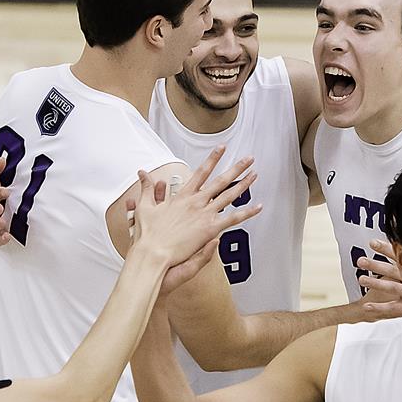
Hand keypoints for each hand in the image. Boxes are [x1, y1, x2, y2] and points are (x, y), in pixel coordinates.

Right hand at [130, 147, 261, 280]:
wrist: (151, 253)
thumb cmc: (147, 234)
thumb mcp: (143, 206)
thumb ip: (147, 188)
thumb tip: (143, 174)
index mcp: (182, 197)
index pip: (201, 173)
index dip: (212, 159)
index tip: (222, 149)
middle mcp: (196, 202)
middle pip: (220, 181)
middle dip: (236, 168)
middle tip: (248, 159)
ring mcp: (204, 214)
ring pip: (229, 196)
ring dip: (243, 184)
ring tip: (254, 175)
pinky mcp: (210, 228)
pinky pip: (233, 219)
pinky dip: (247, 213)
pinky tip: (258, 207)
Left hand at [356, 238, 401, 318]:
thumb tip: (396, 242)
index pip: (400, 255)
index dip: (386, 249)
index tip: (372, 243)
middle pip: (394, 270)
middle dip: (376, 265)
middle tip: (360, 261)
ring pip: (393, 287)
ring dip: (376, 284)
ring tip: (361, 279)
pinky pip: (394, 308)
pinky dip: (380, 307)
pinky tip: (366, 306)